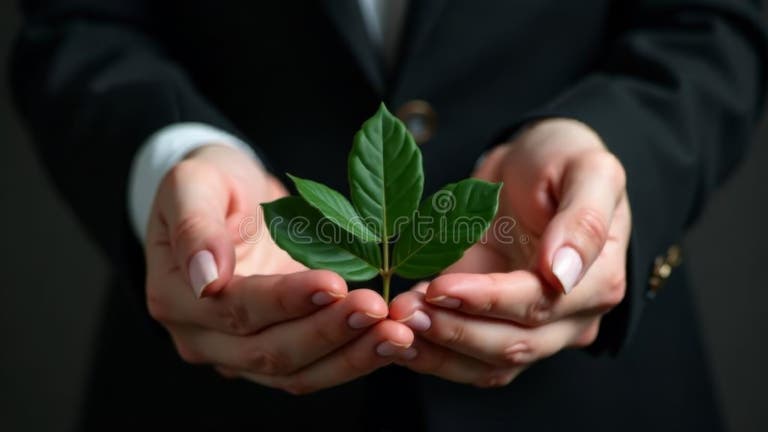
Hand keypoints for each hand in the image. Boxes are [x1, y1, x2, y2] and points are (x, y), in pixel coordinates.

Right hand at [144, 144, 414, 393]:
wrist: (231, 197)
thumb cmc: (212, 182)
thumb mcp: (193, 183)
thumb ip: (194, 227)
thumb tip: (206, 278)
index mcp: (176, 294)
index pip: (235, 308)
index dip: (285, 300)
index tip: (334, 283)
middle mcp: (203, 336)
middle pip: (268, 351)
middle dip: (327, 332)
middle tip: (378, 308)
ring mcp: (238, 352)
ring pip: (295, 372)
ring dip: (349, 356)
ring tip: (396, 334)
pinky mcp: (275, 352)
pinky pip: (314, 369)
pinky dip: (353, 360)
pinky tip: (390, 342)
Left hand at [389, 118, 630, 386]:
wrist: (529, 167)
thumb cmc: (562, 160)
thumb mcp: (588, 169)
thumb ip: (584, 220)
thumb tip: (562, 274)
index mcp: (598, 280)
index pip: (540, 305)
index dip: (487, 301)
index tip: (440, 288)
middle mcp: (571, 317)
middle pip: (513, 345)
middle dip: (454, 331)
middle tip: (404, 312)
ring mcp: (535, 330)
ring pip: (489, 365)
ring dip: (438, 351)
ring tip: (395, 326)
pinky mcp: (497, 328)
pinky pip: (468, 360)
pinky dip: (433, 354)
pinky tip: (400, 337)